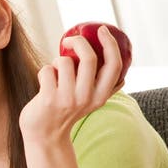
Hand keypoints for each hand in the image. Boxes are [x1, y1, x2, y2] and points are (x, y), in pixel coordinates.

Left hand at [19, 24, 121, 145]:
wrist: (44, 136)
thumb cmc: (65, 114)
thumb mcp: (90, 105)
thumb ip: (105, 90)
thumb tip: (124, 77)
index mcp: (100, 97)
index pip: (114, 65)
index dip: (110, 44)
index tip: (102, 30)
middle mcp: (87, 98)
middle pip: (89, 58)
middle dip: (78, 42)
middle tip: (69, 40)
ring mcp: (68, 99)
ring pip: (64, 61)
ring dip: (56, 62)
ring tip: (55, 75)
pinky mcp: (49, 99)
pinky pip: (47, 69)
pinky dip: (44, 72)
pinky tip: (44, 84)